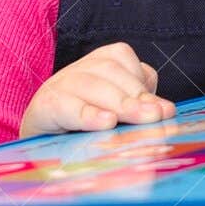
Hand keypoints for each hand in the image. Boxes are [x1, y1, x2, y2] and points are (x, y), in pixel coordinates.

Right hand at [18, 42, 174, 137]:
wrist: (38, 146)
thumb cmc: (84, 128)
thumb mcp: (115, 113)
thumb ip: (138, 106)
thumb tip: (165, 111)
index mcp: (98, 63)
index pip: (123, 59)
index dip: (143, 83)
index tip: (164, 110)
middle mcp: (78, 70)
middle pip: (110, 71)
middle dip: (136, 96)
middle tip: (155, 117)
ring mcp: (58, 86)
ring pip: (90, 84)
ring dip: (118, 103)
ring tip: (136, 119)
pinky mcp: (43, 107)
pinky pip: (65, 105)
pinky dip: (87, 114)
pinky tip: (105, 123)